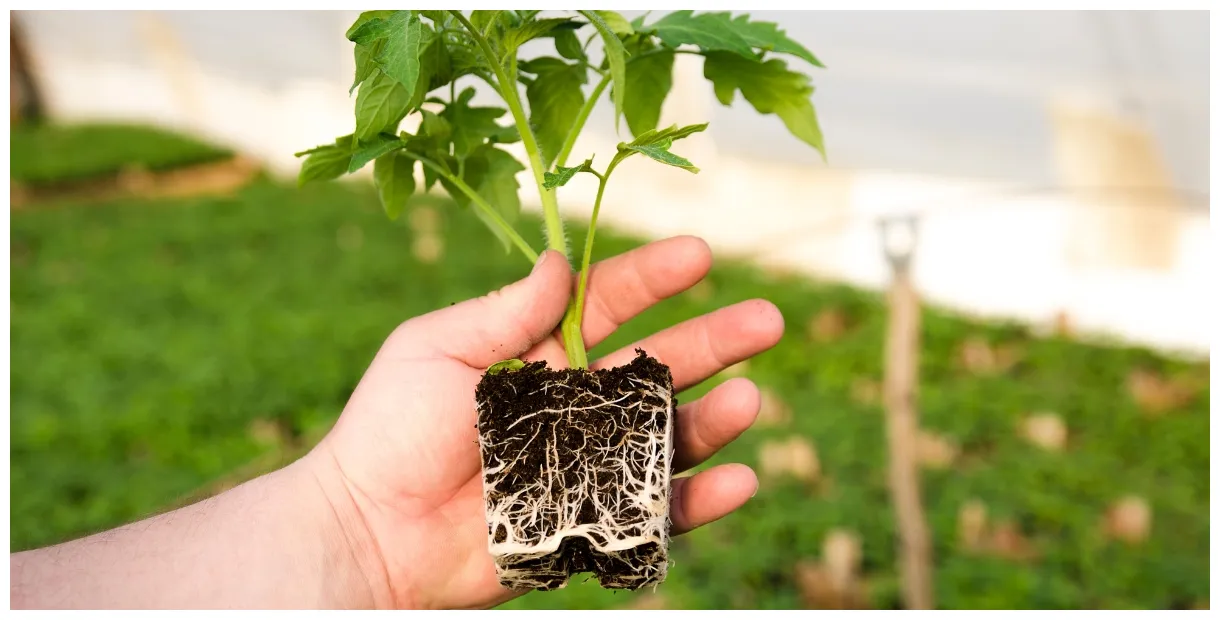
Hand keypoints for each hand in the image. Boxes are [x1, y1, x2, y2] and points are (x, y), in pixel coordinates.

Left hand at [307, 235, 784, 608]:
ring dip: (712, 420)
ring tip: (750, 402)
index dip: (654, 277)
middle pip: (658, 365)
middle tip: (769, 321)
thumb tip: (562, 263)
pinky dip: (699, 500)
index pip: (608, 303)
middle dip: (714, 341)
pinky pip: (655, 510)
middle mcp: (572, 403)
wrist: (369, 533)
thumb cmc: (388, 432)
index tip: (701, 253)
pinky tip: (736, 480)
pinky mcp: (590, 522)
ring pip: (666, 436)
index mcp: (537, 352)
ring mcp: (586, 463)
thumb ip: (505, 311)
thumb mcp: (436, 350)